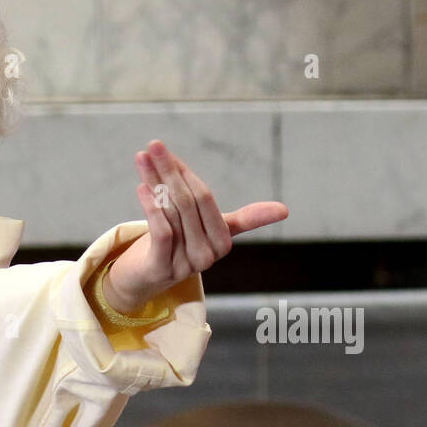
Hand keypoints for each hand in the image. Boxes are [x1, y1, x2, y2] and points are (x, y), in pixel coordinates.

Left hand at [104, 139, 287, 308]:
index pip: (204, 199)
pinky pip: (162, 232)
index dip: (185, 173)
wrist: (143, 281)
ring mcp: (184, 265)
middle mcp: (207, 256)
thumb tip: (285, 210)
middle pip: (187, 202)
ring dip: (154, 182)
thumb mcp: (208, 230)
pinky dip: (152, 207)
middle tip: (153, 145)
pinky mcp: (161, 270)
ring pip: (172, 213)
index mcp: (222, 242)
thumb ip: (242, 218)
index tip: (166, 151)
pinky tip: (141, 187)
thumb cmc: (177, 247)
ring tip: (142, 160)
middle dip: (168, 171)